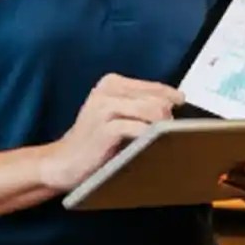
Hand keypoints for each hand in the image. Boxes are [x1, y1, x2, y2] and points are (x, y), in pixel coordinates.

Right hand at [40, 73, 183, 190]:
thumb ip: (139, 105)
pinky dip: (151, 140)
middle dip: (169, 118)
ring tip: (161, 142)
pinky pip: (141, 129)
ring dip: (163, 129)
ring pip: (153, 111)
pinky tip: (150, 148)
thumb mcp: (114, 114)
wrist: (63, 161)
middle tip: (169, 136)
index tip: (181, 109)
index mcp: (111, 83)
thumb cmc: (93, 141)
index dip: (172, 99)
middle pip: (158, 99)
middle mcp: (107, 90)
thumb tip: (175, 106)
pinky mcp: (106, 128)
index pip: (155, 87)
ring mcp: (104, 108)